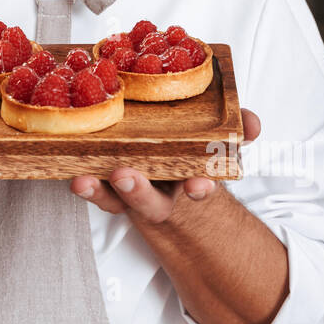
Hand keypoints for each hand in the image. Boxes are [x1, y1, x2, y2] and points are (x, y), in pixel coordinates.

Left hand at [70, 108, 259, 224]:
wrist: (166, 174)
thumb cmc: (188, 155)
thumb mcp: (220, 142)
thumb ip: (240, 131)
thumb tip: (252, 124)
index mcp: (187, 182)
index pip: (197, 188)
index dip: (199, 188)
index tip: (199, 186)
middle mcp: (156, 192)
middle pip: (147, 200)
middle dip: (137, 191)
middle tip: (125, 177)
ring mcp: (126, 191)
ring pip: (111, 198)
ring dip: (98, 190)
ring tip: (83, 180)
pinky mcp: (102, 184)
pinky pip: (90, 187)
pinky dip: (83, 184)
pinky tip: (72, 177)